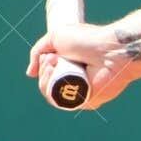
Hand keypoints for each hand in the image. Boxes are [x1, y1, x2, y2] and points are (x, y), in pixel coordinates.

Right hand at [25, 22, 140, 110]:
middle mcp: (76, 80)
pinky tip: (58, 75)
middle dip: (44, 72)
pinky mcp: (88, 102)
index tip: (50, 55)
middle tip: (53, 59)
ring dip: (46, 80)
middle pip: (46, 86)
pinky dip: (54, 90)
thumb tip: (30, 73)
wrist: (110, 49)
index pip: (47, 75)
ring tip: (55, 65)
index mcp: (70, 67)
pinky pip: (62, 102)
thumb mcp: (55, 38)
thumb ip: (38, 52)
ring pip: (51, 95)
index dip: (43, 67)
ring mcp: (81, 92)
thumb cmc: (88, 40)